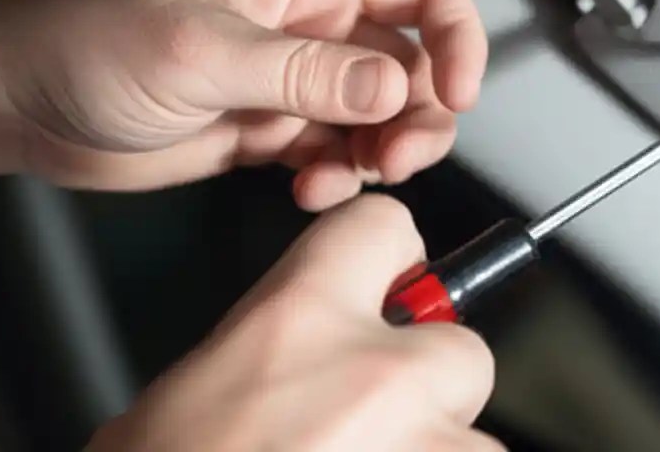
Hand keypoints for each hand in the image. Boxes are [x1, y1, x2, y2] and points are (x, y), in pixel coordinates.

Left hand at [0, 0, 486, 208]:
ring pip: (382, 118)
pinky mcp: (273, 133)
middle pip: (413, 66)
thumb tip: (395, 91)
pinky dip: (339, 179)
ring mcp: (295, 83)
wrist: (23, 105)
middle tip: (396, 158)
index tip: (459, 93)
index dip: (454, 37)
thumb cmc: (91, 43)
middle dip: (421, 115)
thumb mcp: (202, 51)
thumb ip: (304, 73)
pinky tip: (310, 191)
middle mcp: (313, 28)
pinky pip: (337, 155)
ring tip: (351, 177)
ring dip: (383, 154)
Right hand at [87, 194, 501, 450]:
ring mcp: (424, 444)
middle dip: (431, 393)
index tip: (390, 294)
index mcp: (296, 319)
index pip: (387, 228)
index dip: (392, 264)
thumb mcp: (181, 399)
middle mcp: (375, 371)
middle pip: (466, 351)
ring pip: (477, 443)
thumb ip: (265, 357)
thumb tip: (294, 370)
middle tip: (372, 431)